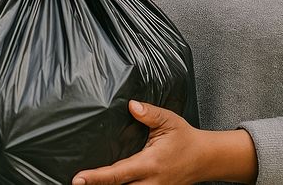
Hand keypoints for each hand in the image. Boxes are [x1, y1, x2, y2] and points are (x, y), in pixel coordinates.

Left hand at [72, 102, 256, 184]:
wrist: (206, 159)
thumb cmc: (186, 138)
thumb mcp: (169, 121)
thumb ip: (149, 113)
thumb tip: (131, 105)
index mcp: (150, 164)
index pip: (117, 173)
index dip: (96, 178)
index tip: (78, 179)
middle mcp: (150, 182)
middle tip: (76, 183)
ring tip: (86, 183)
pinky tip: (105, 183)